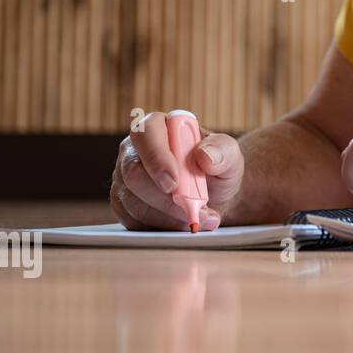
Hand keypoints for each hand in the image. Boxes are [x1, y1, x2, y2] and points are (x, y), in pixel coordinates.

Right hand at [110, 112, 243, 230]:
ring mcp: (124, 177)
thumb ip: (222, 150)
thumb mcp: (229, 155)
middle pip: (134, 174)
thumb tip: (204, 156)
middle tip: (192, 209)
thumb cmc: (217, 168)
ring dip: (167, 215)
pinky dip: (161, 225)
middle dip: (165, 198)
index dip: (156, 159)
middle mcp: (134, 149)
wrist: (213, 193)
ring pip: (133, 201)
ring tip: (196, 216)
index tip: (173, 183)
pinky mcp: (123, 203)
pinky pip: (133, 220)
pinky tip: (181, 222)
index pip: (145, 134)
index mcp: (158, 126)